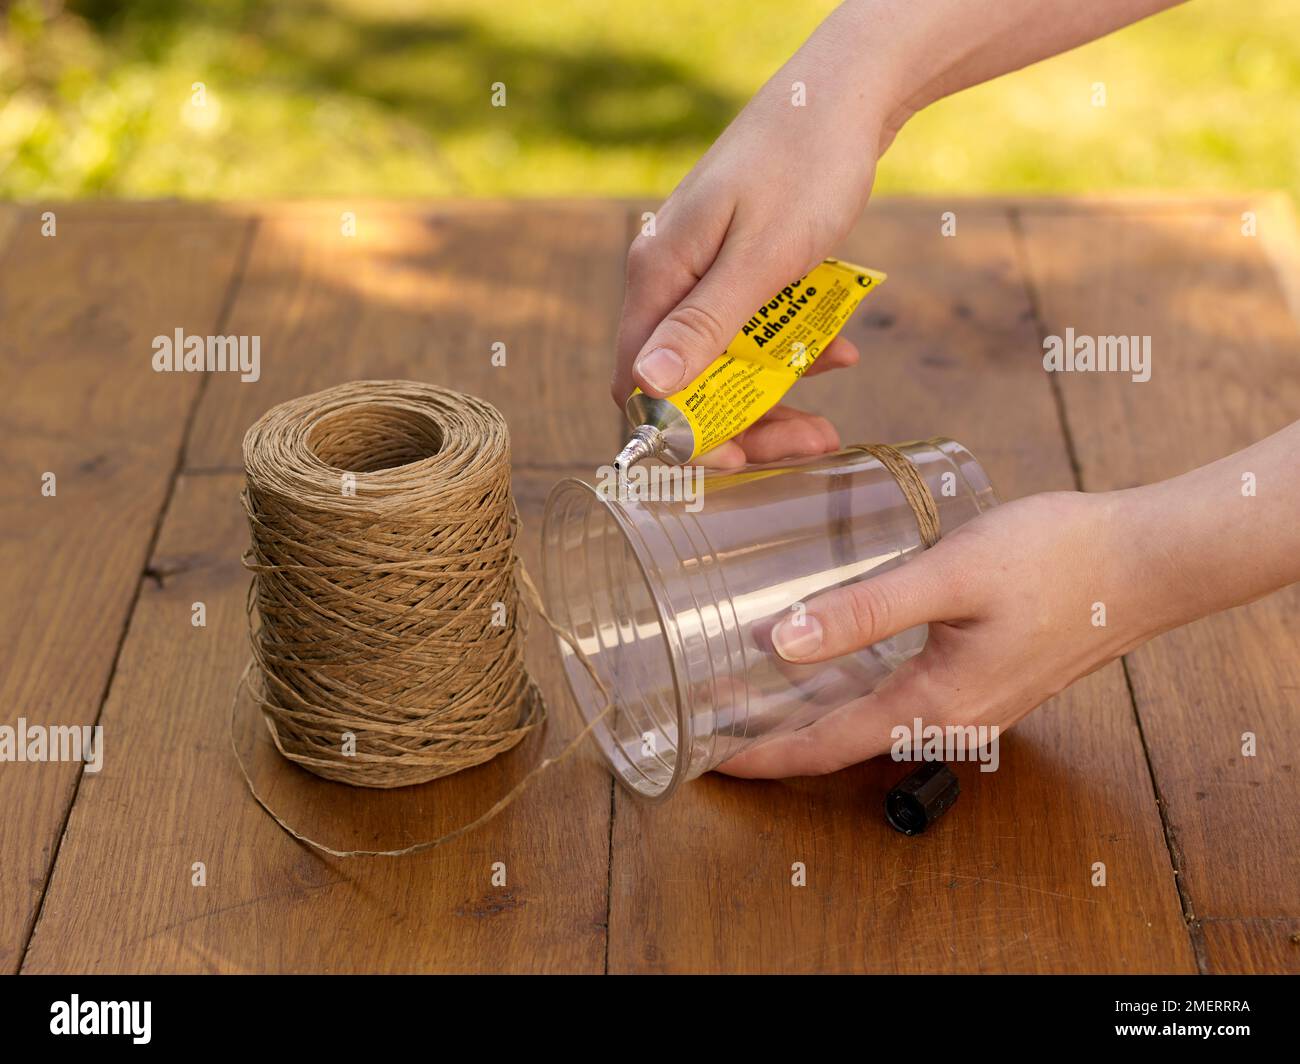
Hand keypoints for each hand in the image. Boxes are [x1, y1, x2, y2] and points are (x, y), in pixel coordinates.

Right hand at [610, 6, 896, 468]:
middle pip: (686, 381)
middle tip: (808, 441)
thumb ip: (706, 324)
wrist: (846, 96)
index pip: (640, 381)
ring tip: (831, 418)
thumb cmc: (805, 165)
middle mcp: (670, 278)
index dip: (681, 432)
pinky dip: (792, 351)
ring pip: (725, 363)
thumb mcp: (763, 256)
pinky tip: (841, 351)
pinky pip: (753, 330)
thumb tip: (647, 387)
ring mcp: (703, 273)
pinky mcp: (737, 268)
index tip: (738, 458)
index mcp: (659, 274)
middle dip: (745, 422)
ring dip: (776, 395)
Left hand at [718, 490, 1175, 776]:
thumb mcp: (950, 576)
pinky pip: (904, 696)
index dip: (763, 756)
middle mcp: (951, 719)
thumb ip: (865, 611)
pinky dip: (856, 686)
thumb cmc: (1058, 560)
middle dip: (779, 736)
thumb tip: (781, 642)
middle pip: (843, 741)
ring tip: (759, 686)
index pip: (825, 748)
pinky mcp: (986, 677)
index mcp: (934, 706)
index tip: (708, 754)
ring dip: (815, 710)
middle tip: (718, 714)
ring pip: (873, 718)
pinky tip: (838, 654)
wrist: (1146, 560)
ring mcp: (973, 703)